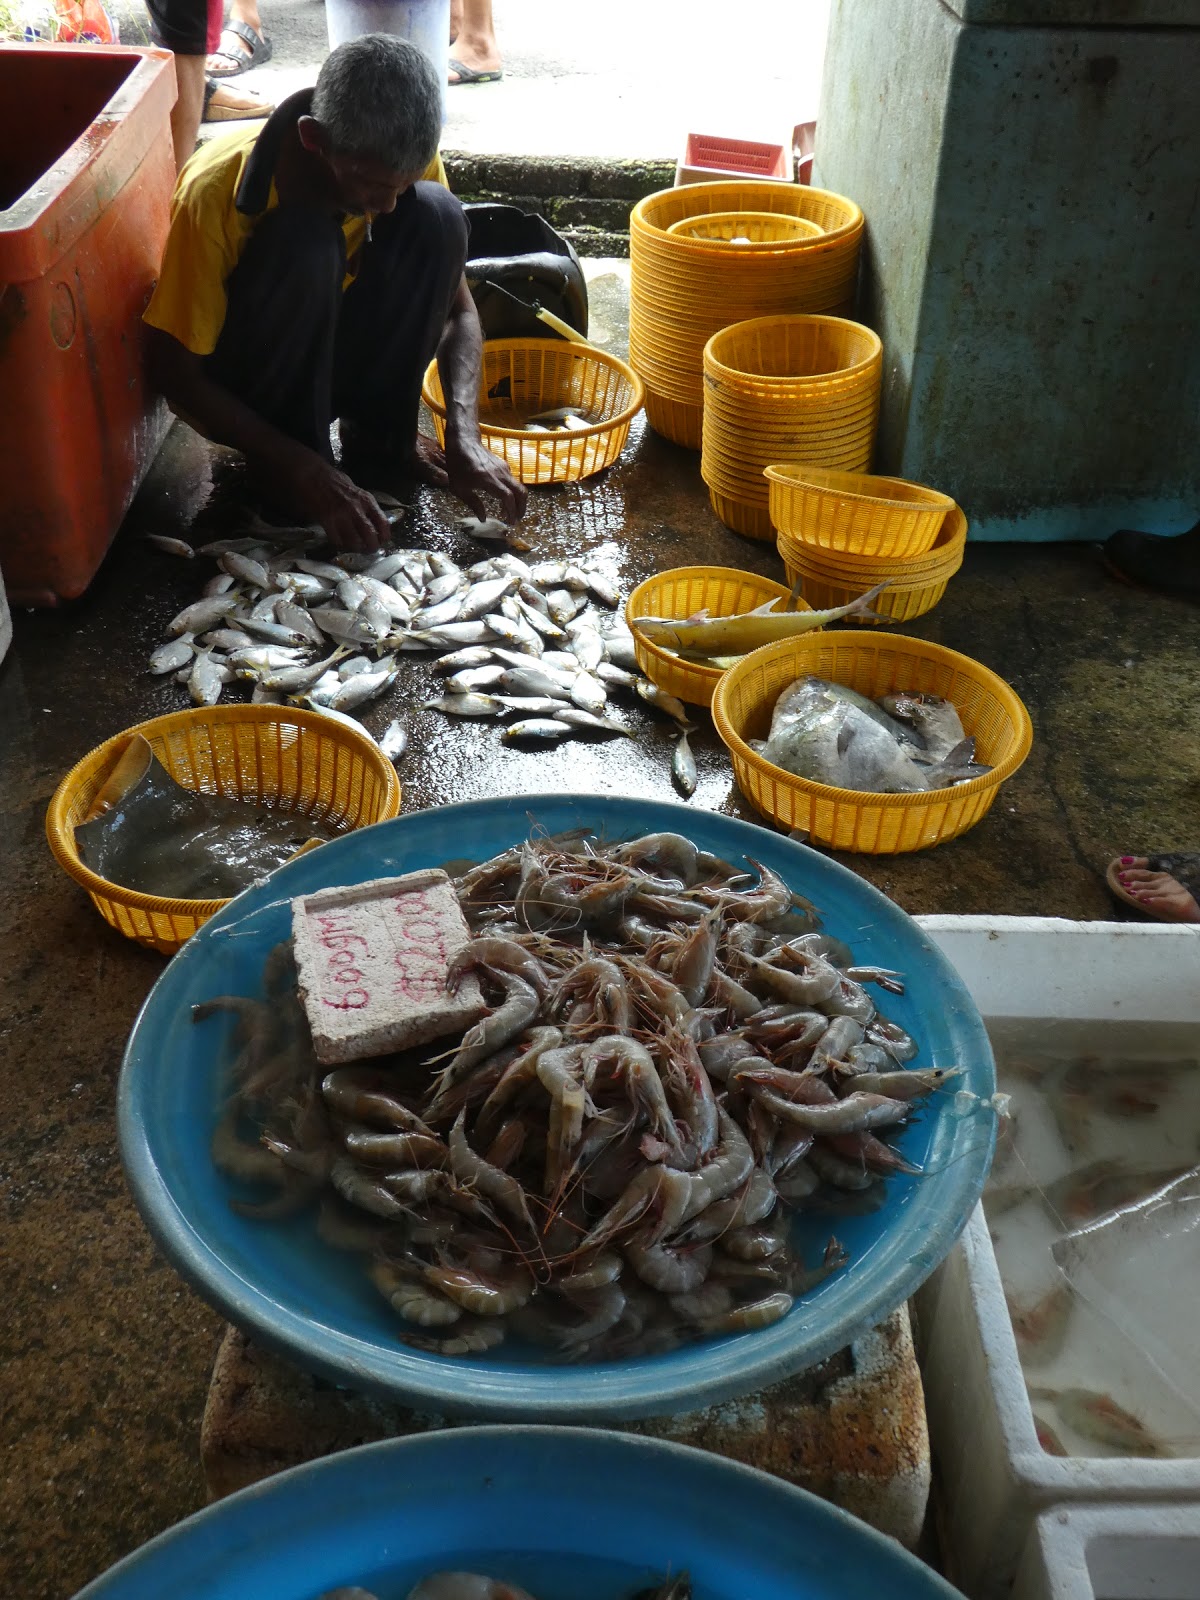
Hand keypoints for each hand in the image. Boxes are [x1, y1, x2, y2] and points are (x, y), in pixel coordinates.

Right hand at [263, 444, 390, 552]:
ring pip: (354, 541)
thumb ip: (366, 505)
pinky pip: (337, 540)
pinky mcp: (327, 520)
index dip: (384, 536)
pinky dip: (340, 544)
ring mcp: (341, 515)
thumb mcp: (356, 490)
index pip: (383, 522)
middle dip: (372, 547)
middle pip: (370, 536)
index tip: (382, 541)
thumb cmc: (334, 481)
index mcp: (366, 500)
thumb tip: (374, 521)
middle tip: (369, 550)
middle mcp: (357, 508)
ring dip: (356, 548)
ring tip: (355, 548)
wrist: (313, 474)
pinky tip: (339, 542)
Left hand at [443, 430, 527, 523]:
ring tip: (509, 513)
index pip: (508, 497)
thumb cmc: (458, 466)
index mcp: (488, 480)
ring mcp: (504, 469)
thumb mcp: (459, 488)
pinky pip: (513, 482)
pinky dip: (513, 493)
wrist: (464, 442)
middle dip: (521, 508)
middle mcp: (500, 474)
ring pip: (519, 487)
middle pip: (521, 492)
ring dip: (517, 501)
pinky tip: (503, 499)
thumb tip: (484, 518)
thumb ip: (473, 504)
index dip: (511, 511)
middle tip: (516, 520)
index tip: (510, 522)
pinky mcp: (504, 466)